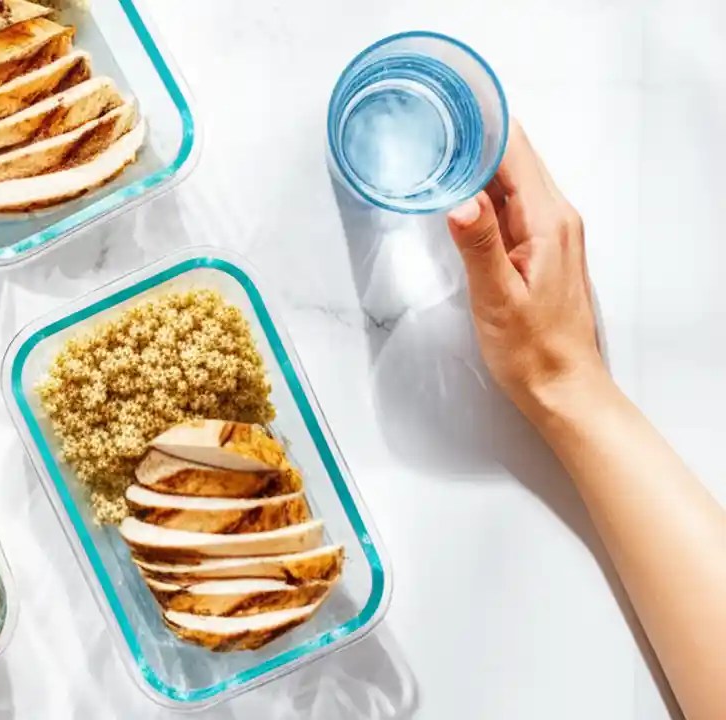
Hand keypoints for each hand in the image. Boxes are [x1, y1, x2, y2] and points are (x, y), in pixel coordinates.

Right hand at [446, 120, 607, 419]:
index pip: (515, 152)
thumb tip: (460, 200)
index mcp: (548, 222)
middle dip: (475, 134)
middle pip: (514, 157)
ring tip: (437, 145)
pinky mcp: (540, 246)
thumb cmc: (532, 350)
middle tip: (432, 120)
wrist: (562, 386)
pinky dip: (485, 189)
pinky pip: (512, 202)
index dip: (483, 123)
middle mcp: (555, 218)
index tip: (450, 105)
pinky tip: (459, 190)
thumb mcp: (497, 298)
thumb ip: (479, 244)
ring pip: (511, 178)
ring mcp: (550, 231)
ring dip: (477, 161)